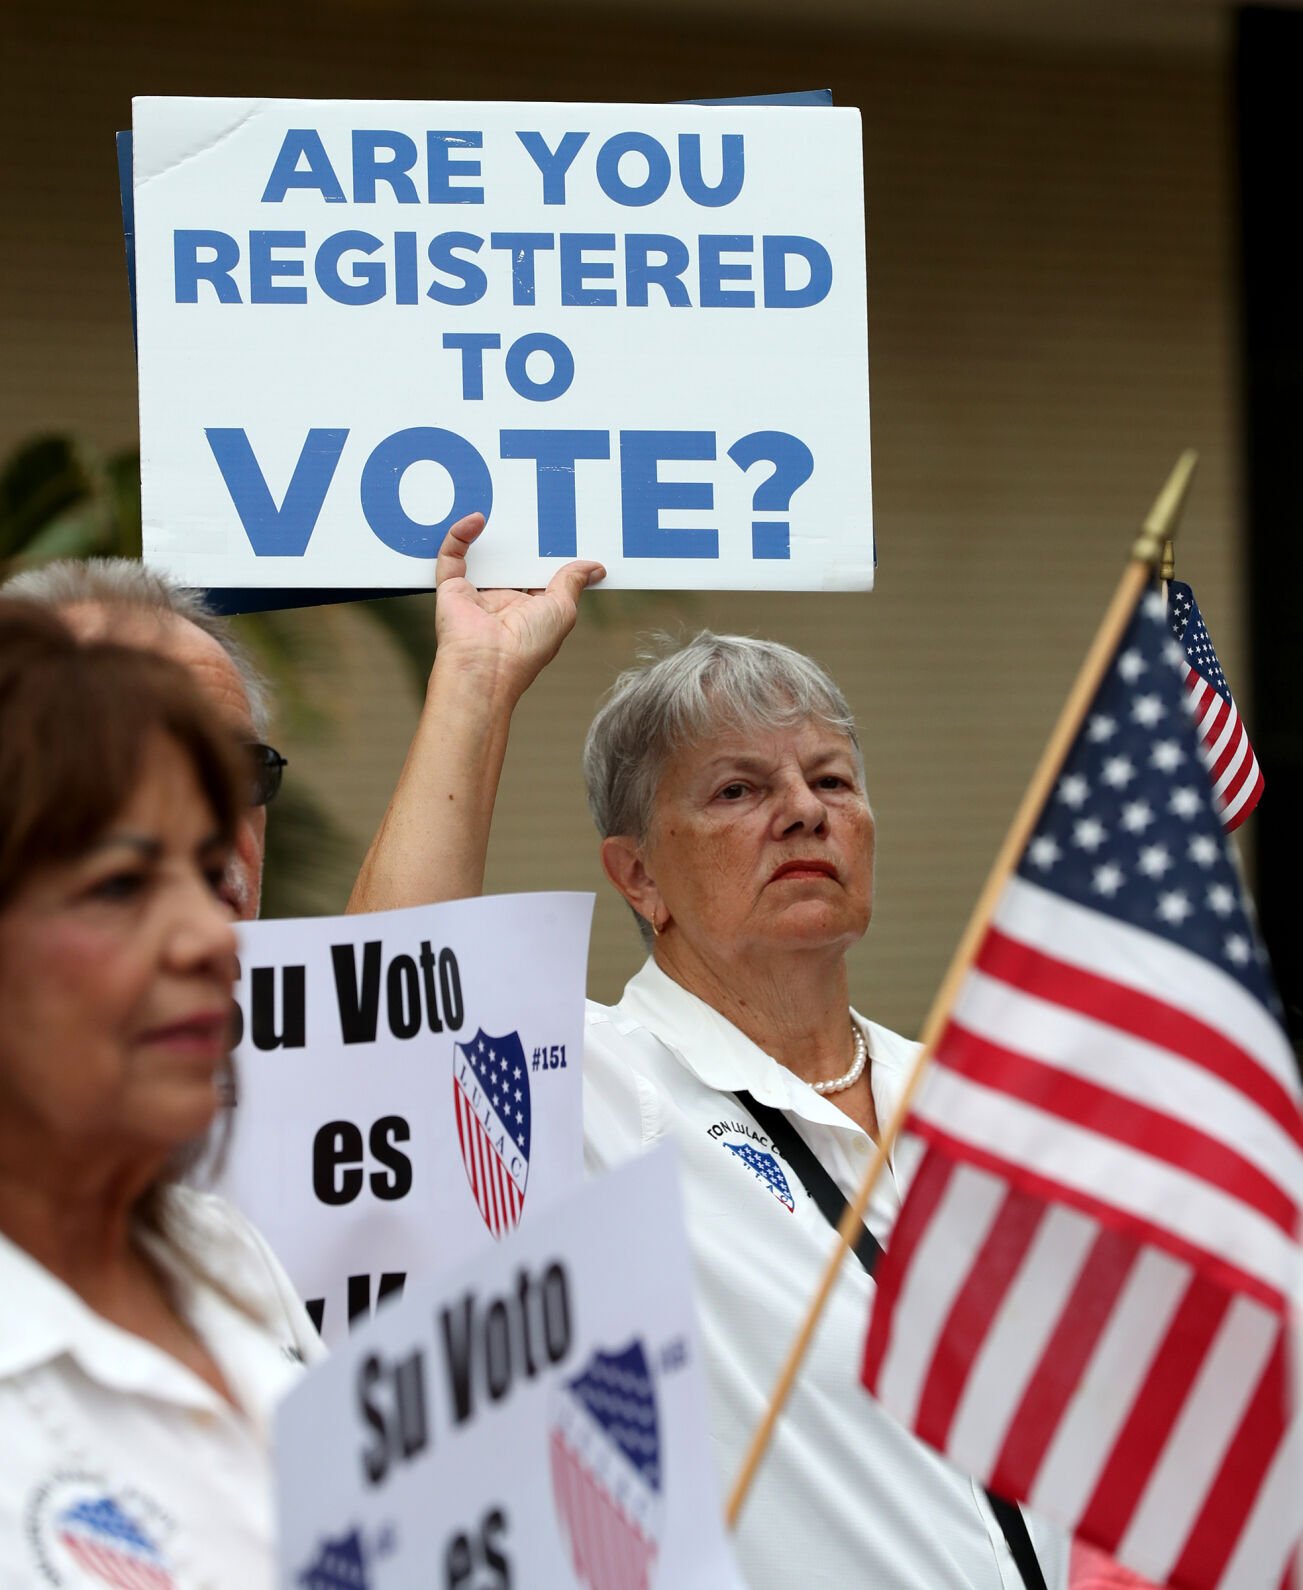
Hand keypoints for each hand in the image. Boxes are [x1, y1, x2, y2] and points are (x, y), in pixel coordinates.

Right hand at [433, 512, 604, 700]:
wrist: (487, 667)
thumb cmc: (527, 647)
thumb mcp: (562, 609)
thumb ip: (573, 582)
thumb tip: (596, 568)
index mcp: (530, 610)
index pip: (539, 574)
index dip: (549, 553)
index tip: (561, 528)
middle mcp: (503, 602)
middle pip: (511, 560)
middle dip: (522, 535)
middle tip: (534, 506)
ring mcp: (476, 595)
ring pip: (481, 554)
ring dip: (491, 533)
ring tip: (506, 504)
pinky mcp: (452, 589)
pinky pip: (452, 556)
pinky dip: (459, 536)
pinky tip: (476, 519)